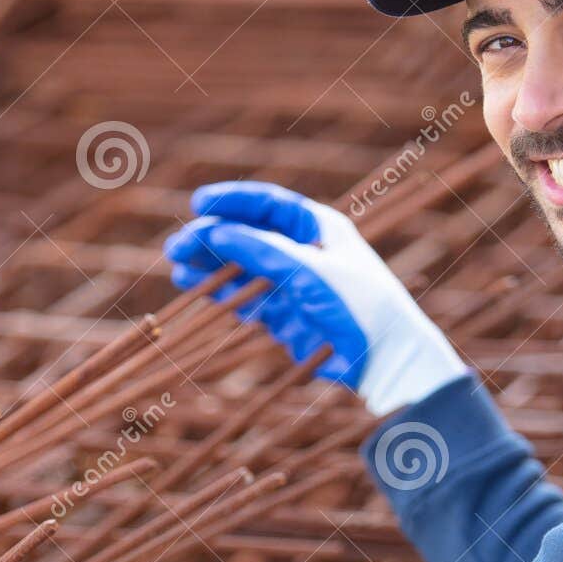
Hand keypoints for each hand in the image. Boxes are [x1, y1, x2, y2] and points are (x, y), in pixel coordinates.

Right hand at [163, 180, 464, 414]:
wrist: (385, 358)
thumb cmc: (358, 303)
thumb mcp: (308, 270)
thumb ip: (261, 250)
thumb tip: (215, 232)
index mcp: (318, 227)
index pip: (267, 205)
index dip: (232, 202)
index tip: (199, 205)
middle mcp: (303, 251)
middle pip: (248, 236)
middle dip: (212, 238)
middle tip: (178, 246)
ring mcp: (292, 284)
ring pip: (242, 268)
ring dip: (210, 265)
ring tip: (178, 267)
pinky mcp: (285, 316)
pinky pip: (246, 298)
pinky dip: (221, 292)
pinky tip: (195, 288)